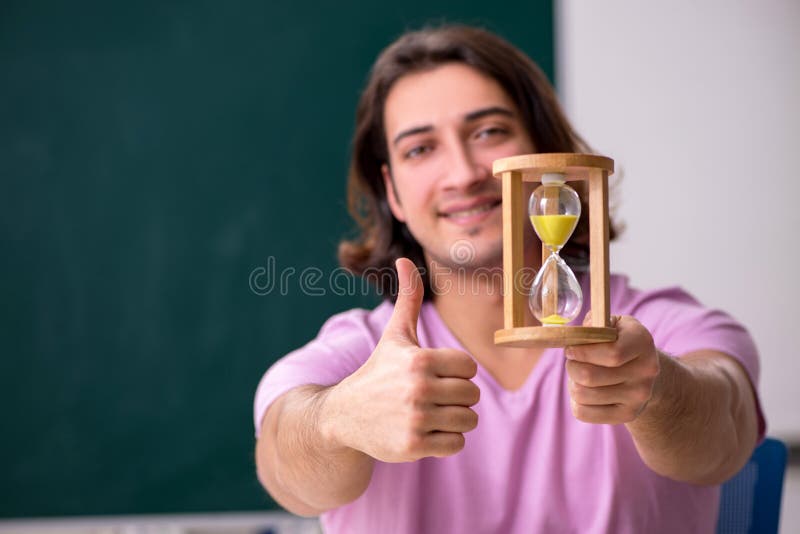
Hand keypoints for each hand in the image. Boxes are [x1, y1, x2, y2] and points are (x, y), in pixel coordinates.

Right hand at [323, 258, 480, 462]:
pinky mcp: (413, 446)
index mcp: (420, 359)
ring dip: (453, 420)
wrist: (344, 415)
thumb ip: (409, 299)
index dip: (455, 372)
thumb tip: (404, 259)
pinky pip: (456, 444)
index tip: (433, 374)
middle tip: (429, 397)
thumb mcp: (395, 335)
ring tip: (427, 414)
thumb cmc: (378, 371)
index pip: (469, 368)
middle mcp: (418, 389)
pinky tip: (423, 432)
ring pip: (468, 421)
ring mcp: (416, 419)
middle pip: (472, 395)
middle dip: (456, 397)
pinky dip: (445, 441)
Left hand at [564, 315, 660, 423]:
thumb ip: (593, 324)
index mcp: (642, 341)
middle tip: (573, 362)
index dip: (581, 352)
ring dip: (573, 383)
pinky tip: (585, 392)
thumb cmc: (619, 342)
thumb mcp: (612, 324)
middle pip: (590, 376)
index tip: (571, 349)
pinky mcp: (628, 414)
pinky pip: (583, 413)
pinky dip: (576, 402)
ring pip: (582, 394)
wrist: (644, 373)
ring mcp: (639, 396)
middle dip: (572, 367)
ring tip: (580, 376)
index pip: (611, 354)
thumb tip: (574, 335)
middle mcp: (646, 370)